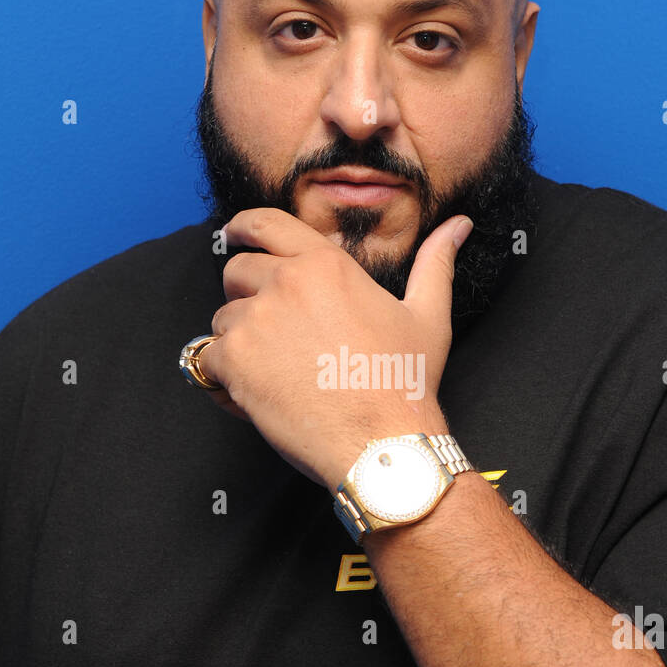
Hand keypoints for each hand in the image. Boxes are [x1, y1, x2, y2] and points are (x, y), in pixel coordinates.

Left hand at [196, 208, 473, 488]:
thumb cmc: (405, 383)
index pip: (266, 224)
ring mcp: (257, 320)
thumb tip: (458, 226)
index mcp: (327, 264)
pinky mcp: (235, 360)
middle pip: (236, 272)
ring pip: (223, 319)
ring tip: (275, 372)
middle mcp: (286, 282)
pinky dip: (224, 379)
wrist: (381, 442)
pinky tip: (257, 396)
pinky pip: (208, 359)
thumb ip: (435, 264)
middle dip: (244, 296)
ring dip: (239, 342)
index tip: (234, 235)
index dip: (243, 227)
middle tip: (268, 330)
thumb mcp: (428, 316)